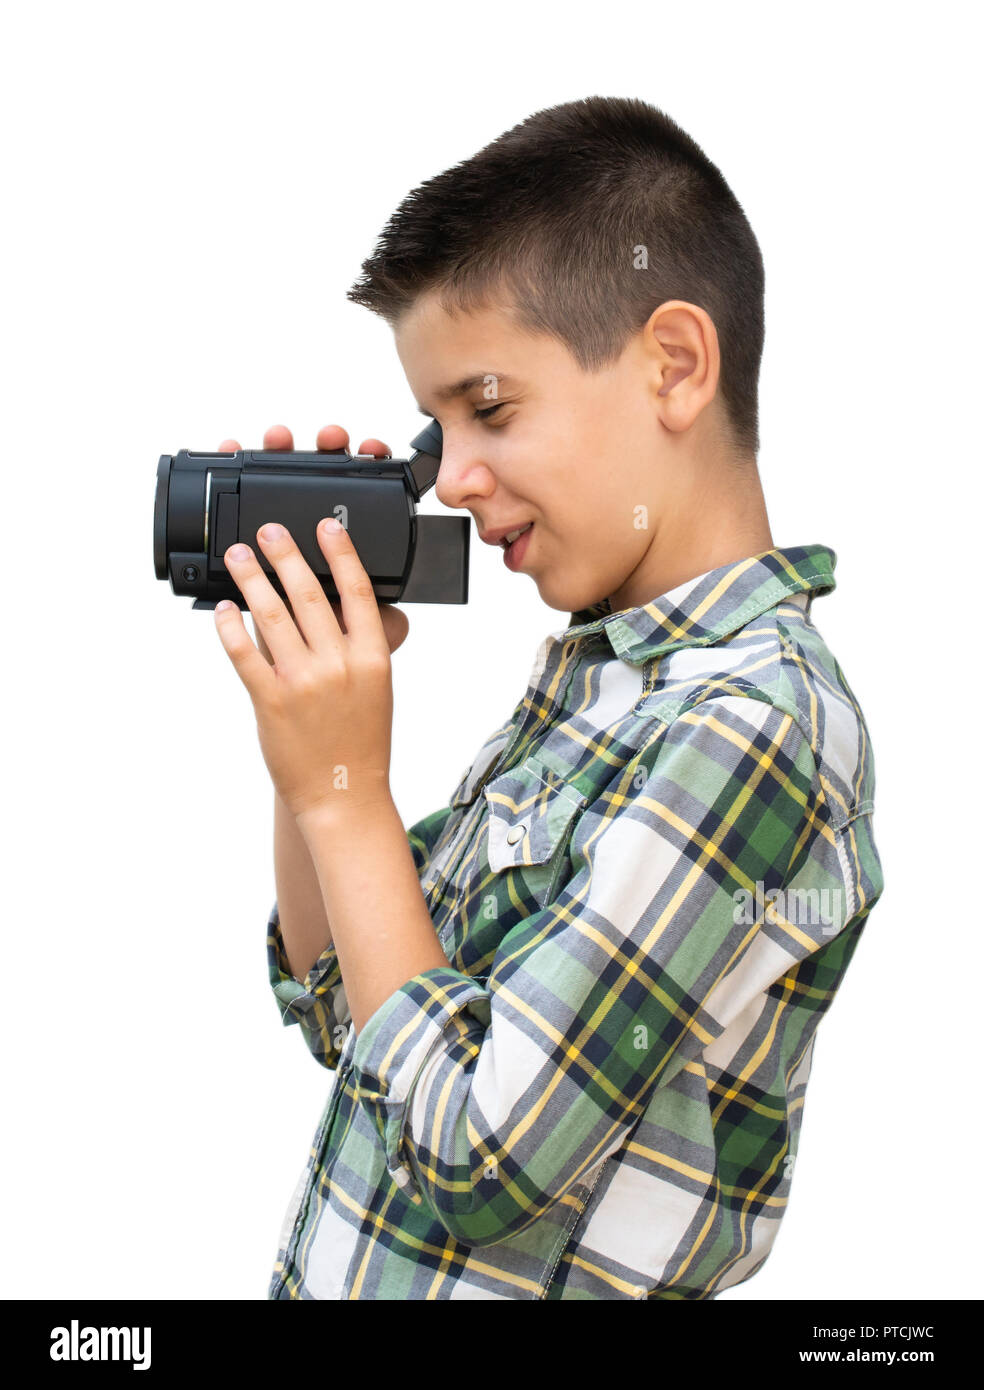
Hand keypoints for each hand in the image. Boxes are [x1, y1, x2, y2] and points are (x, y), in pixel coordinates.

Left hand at [213, 424, 398, 823]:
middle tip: (268, 531)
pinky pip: (244, 654)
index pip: (357, 592)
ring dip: (252, 579)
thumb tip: (332, 605)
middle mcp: (339, 665)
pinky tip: (223, 609)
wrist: (343, 795)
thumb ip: (356, 646)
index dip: (341, 553)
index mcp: (372, 658)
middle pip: (309, 595)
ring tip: (239, 557)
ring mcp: (304, 683)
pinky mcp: (272, 702)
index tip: (326, 527)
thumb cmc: (360, 744)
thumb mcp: (375, 688)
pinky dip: (230, 627)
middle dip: (285, 556)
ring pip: (273, 617)